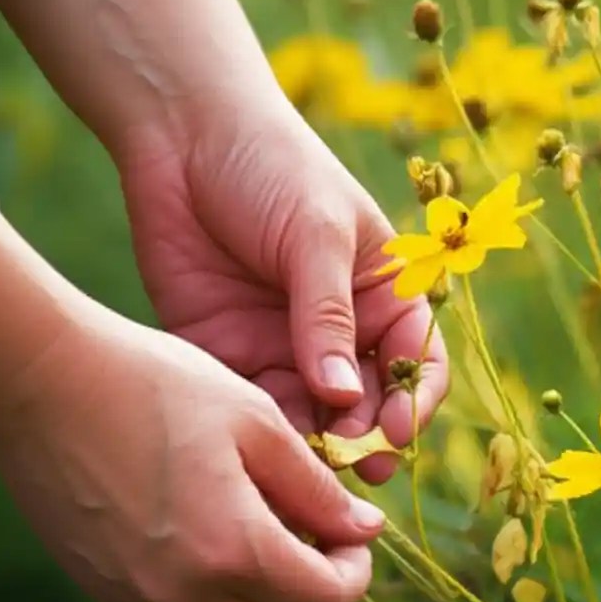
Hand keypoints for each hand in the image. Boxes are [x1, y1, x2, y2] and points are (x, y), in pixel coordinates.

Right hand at [0, 310, 383, 601]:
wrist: (44, 381)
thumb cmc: (155, 386)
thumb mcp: (257, 423)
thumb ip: (315, 489)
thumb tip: (364, 529)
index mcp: (231, 551)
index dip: (354, 569)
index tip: (353, 528)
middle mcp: (182, 596)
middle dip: (316, 584)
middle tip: (319, 527)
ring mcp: (138, 601)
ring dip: (267, 589)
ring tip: (268, 522)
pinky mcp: (108, 591)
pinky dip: (217, 587)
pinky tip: (216, 528)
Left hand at [115, 98, 446, 482]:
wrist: (183, 134)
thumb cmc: (273, 166)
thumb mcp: (315, 234)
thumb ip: (327, 315)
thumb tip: (342, 395)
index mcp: (383, 294)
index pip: (417, 360)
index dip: (414, 401)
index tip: (396, 432)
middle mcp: (340, 328)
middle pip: (365, 400)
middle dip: (363, 436)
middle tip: (352, 466)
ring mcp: (285, 344)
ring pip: (311, 415)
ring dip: (313, 444)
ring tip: (306, 467)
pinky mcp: (228, 352)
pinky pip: (252, 403)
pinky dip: (261, 429)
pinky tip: (261, 444)